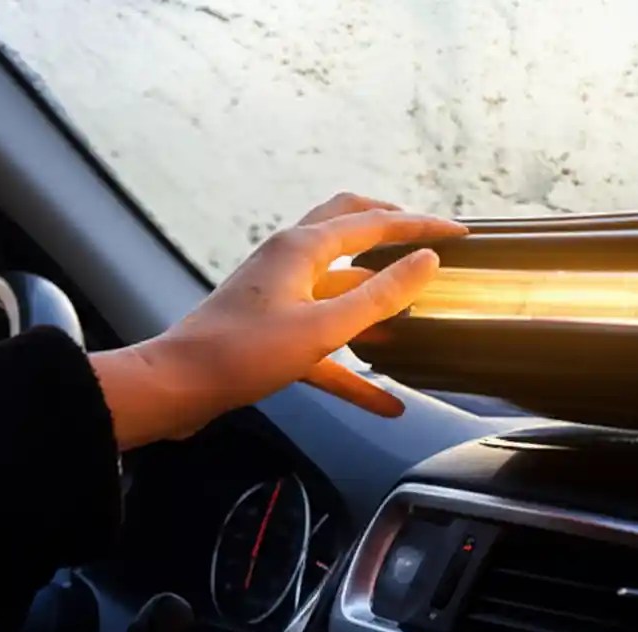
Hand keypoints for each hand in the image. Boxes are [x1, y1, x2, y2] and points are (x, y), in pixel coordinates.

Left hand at [91, 193, 466, 449]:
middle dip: (391, 229)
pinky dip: (356, 368)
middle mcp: (291, 260)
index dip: (420, 225)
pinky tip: (387, 403)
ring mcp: (280, 294)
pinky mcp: (273, 331)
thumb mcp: (325, 326)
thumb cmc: (244, 353)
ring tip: (412, 308)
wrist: (178, 387)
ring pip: (340, 284)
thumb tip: (427, 261)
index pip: (375, 222)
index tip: (459, 233)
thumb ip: (381, 294)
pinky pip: (324, 343)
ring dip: (376, 294)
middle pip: (349, 228)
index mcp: (303, 247)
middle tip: (427, 238)